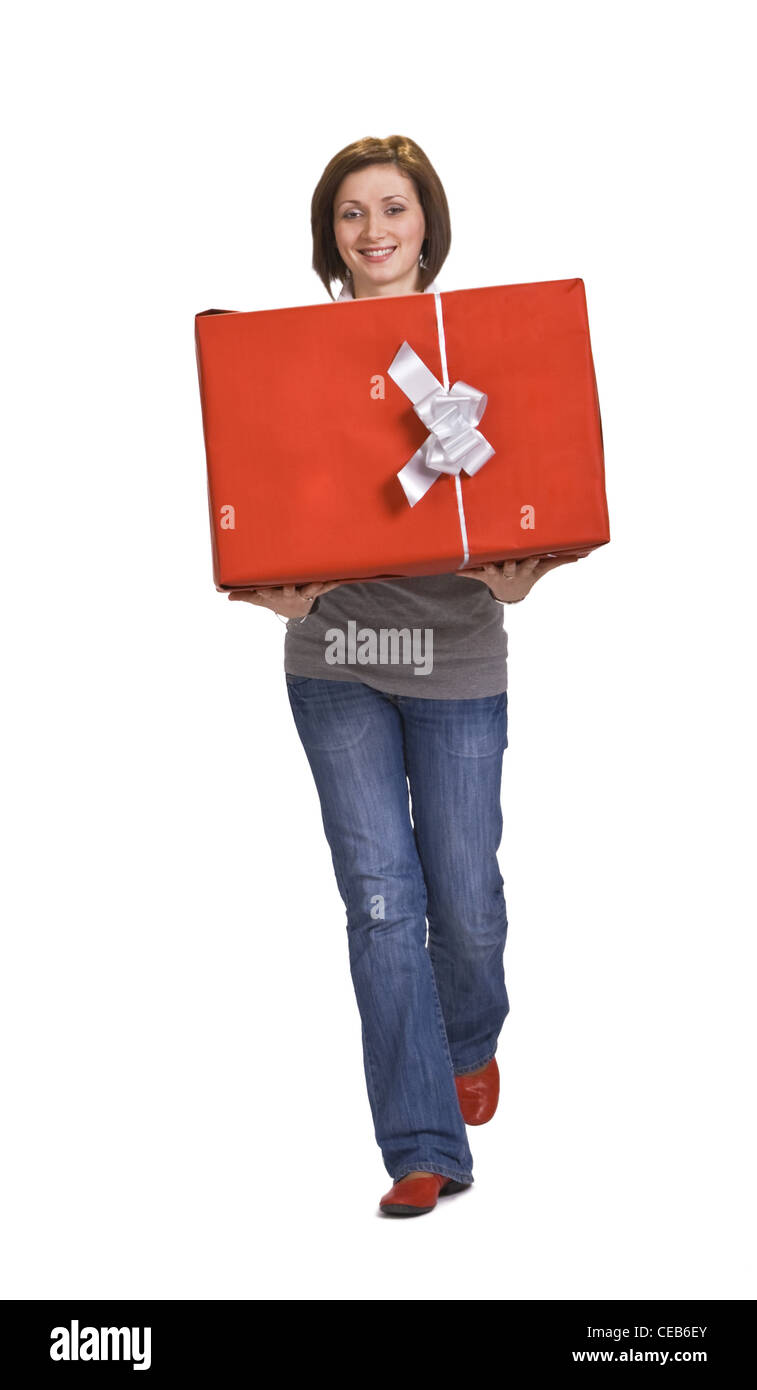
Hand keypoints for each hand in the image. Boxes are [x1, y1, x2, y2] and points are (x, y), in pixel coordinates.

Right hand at [227, 579, 343, 618]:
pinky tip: (340, 577)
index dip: (263, 591)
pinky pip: (326, 587)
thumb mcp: (259, 598)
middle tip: (288, 582)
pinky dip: (333, 582)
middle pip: (288, 590)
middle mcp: (289, 595)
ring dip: (314, 584)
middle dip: (288, 586)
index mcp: (274, 595)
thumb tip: (225, 594)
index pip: (267, 593)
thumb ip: (244, 595)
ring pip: (308, 588)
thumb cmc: (275, 598)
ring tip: (319, 579)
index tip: (259, 588)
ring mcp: (303, 593)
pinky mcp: (315, 591)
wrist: (295, 611)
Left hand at [456, 551, 590, 602]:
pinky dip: (464, 572)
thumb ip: (560, 560)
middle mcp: (511, 572)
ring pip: (492, 569)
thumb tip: (582, 555)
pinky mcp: (484, 575)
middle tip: (510, 560)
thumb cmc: (528, 574)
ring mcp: (497, 574)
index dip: (532, 560)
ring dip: (486, 566)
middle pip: (511, 567)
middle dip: (511, 564)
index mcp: (526, 569)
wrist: (510, 593)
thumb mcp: (543, 568)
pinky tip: (454, 570)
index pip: (531, 564)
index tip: (535, 556)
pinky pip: (473, 573)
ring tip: (481, 562)